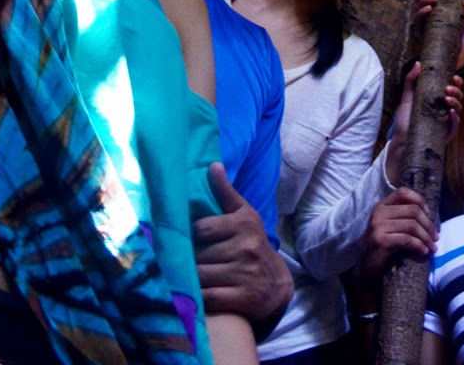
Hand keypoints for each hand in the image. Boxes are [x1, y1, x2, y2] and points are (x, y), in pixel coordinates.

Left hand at [194, 163, 292, 322]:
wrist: (276, 285)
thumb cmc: (253, 245)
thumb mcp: (245, 216)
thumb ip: (226, 193)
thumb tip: (213, 165)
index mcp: (244, 223)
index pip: (201, 228)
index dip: (192, 235)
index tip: (191, 239)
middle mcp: (246, 247)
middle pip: (199, 253)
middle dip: (190, 258)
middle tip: (187, 260)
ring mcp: (245, 274)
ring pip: (200, 275)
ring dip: (191, 278)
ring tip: (190, 276)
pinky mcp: (242, 298)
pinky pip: (208, 296)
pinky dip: (198, 297)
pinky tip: (197, 293)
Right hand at [356, 187, 436, 293]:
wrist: (367, 266)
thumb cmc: (384, 246)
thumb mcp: (392, 227)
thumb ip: (404, 218)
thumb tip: (430, 217)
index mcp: (382, 205)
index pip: (403, 192)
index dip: (419, 200)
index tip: (428, 214)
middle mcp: (379, 212)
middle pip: (413, 211)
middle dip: (428, 225)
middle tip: (436, 238)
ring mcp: (378, 225)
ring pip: (412, 225)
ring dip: (426, 238)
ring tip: (432, 248)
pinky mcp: (380, 240)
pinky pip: (407, 239)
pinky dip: (419, 246)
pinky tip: (424, 252)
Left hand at [388, 55, 463, 182]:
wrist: (401, 139)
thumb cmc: (405, 118)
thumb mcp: (407, 97)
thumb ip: (411, 80)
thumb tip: (418, 63)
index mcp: (438, 98)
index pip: (452, 88)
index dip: (457, 82)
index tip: (454, 76)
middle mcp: (445, 109)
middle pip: (459, 97)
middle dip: (457, 91)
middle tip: (448, 88)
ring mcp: (447, 121)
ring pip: (459, 109)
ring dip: (456, 102)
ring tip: (447, 99)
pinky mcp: (447, 133)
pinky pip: (455, 125)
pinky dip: (455, 118)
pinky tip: (450, 112)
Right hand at [414, 0, 463, 70]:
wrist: (455, 63)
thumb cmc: (459, 43)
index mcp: (435, 12)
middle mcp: (426, 17)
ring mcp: (423, 26)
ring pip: (417, 8)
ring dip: (424, 0)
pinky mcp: (421, 35)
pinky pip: (418, 22)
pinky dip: (422, 13)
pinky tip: (429, 9)